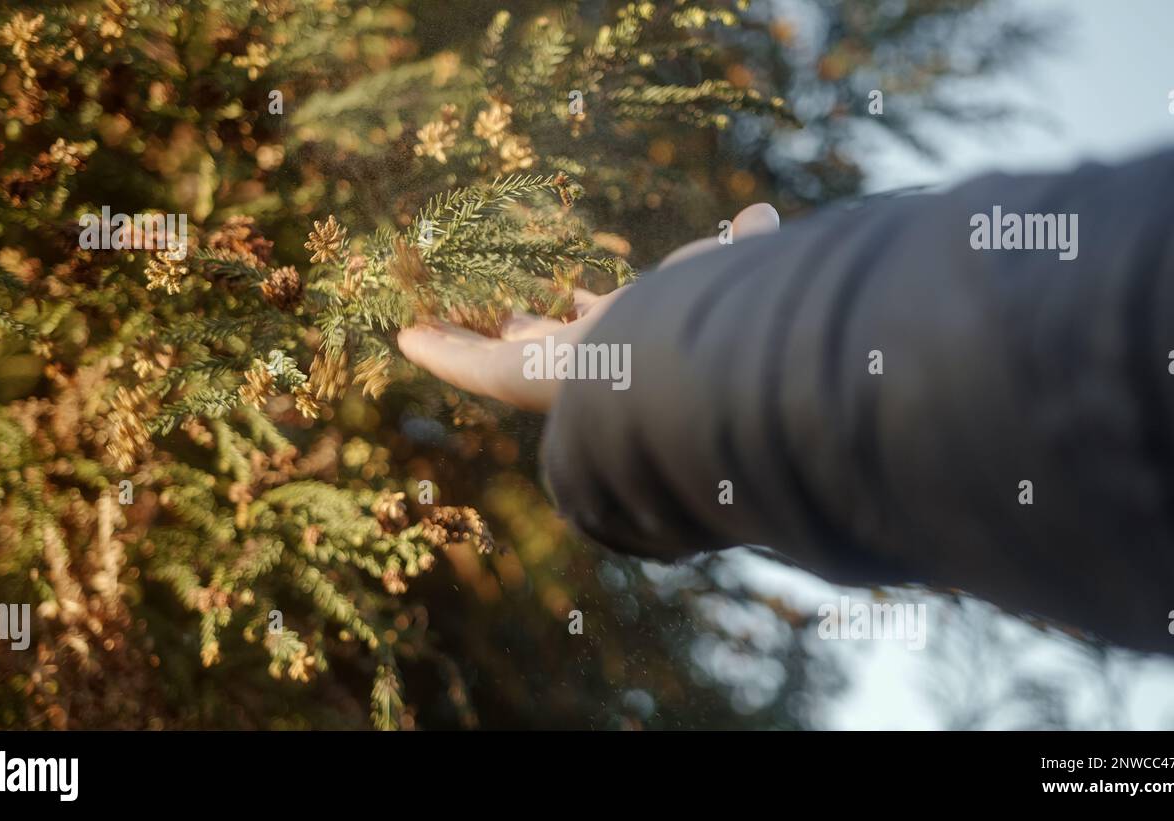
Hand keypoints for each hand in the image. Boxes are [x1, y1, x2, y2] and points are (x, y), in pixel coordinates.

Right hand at [397, 203, 779, 411]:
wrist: (687, 379)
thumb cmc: (706, 320)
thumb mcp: (721, 268)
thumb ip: (739, 247)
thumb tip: (766, 213)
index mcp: (633, 334)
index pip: (603, 318)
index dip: (586, 307)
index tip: (572, 295)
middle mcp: (589, 358)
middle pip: (544, 344)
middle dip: (523, 329)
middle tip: (502, 317)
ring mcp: (550, 372)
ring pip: (497, 357)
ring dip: (466, 344)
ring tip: (433, 330)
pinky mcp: (516, 379)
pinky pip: (467, 364)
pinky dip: (439, 352)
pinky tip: (408, 337)